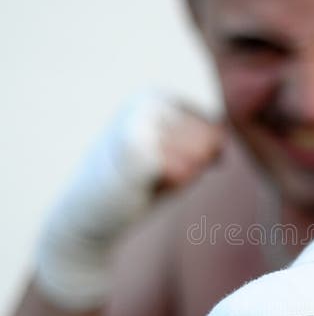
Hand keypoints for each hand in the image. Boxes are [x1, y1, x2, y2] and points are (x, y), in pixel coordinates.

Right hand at [36, 91, 224, 308]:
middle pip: (211, 140)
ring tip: (149, 179)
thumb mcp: (176, 155)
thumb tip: (223, 137)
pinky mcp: (135, 149)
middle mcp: (148, 101)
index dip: (201, 159)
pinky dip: (171, 188)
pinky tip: (143, 187)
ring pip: (200, 155)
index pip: (215, 128)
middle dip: (192, 168)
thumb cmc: (139, 187)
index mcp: (156, 97)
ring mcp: (140, 122)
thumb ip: (203, 140)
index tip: (163, 166)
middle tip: (155, 176)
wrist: (87, 219)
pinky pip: (185, 172)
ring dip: (181, 178)